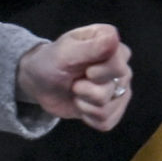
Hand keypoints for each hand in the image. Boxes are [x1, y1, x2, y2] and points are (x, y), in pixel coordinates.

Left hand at [15, 25, 132, 129]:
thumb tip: (114, 38)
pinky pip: (107, 121)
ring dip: (84, 104)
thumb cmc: (50, 61)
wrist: (40, 82)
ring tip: (75, 93)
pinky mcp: (113, 108)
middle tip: (75, 82)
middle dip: (88, 90)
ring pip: (109, 107)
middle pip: (115, 88)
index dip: (100, 72)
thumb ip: (90, 47)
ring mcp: (120, 88)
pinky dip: (88, 117)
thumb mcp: (64, 52)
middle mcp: (121, 66)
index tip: (84, 70)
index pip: (119, 64)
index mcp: (113, 45)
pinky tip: (81, 106)